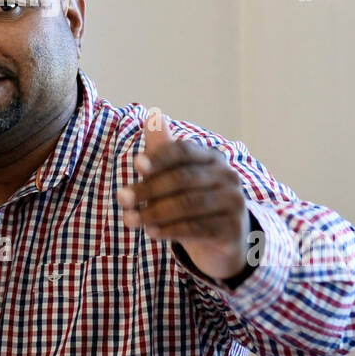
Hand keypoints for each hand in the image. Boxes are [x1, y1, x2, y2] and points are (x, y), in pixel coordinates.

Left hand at [116, 113, 250, 282]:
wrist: (223, 240)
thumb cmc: (192, 200)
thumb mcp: (175, 175)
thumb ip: (162, 150)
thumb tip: (153, 115)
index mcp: (211, 157)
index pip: (183, 151)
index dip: (159, 157)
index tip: (135, 164)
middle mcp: (227, 175)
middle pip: (182, 178)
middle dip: (148, 189)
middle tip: (121, 199)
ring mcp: (233, 202)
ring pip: (188, 204)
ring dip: (154, 212)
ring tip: (130, 220)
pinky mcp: (233, 228)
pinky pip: (197, 228)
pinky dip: (171, 230)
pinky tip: (151, 232)